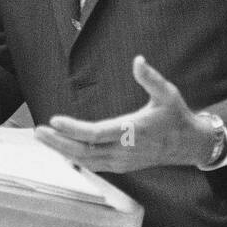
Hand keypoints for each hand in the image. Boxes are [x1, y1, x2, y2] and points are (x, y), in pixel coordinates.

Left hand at [34, 55, 213, 172]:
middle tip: (38, 132)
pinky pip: (93, 165)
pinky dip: (75, 158)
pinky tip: (62, 149)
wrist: (188, 145)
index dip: (73, 129)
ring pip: (86, 161)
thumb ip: (151, 78)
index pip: (96, 134)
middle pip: (84, 152)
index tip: (54, 120)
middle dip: (58, 143)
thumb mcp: (168, 94)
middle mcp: (124, 150)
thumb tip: (138, 60)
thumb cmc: (176, 116)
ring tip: (43, 139)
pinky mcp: (121, 167)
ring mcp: (122, 162)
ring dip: (62, 151)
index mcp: (132, 131)